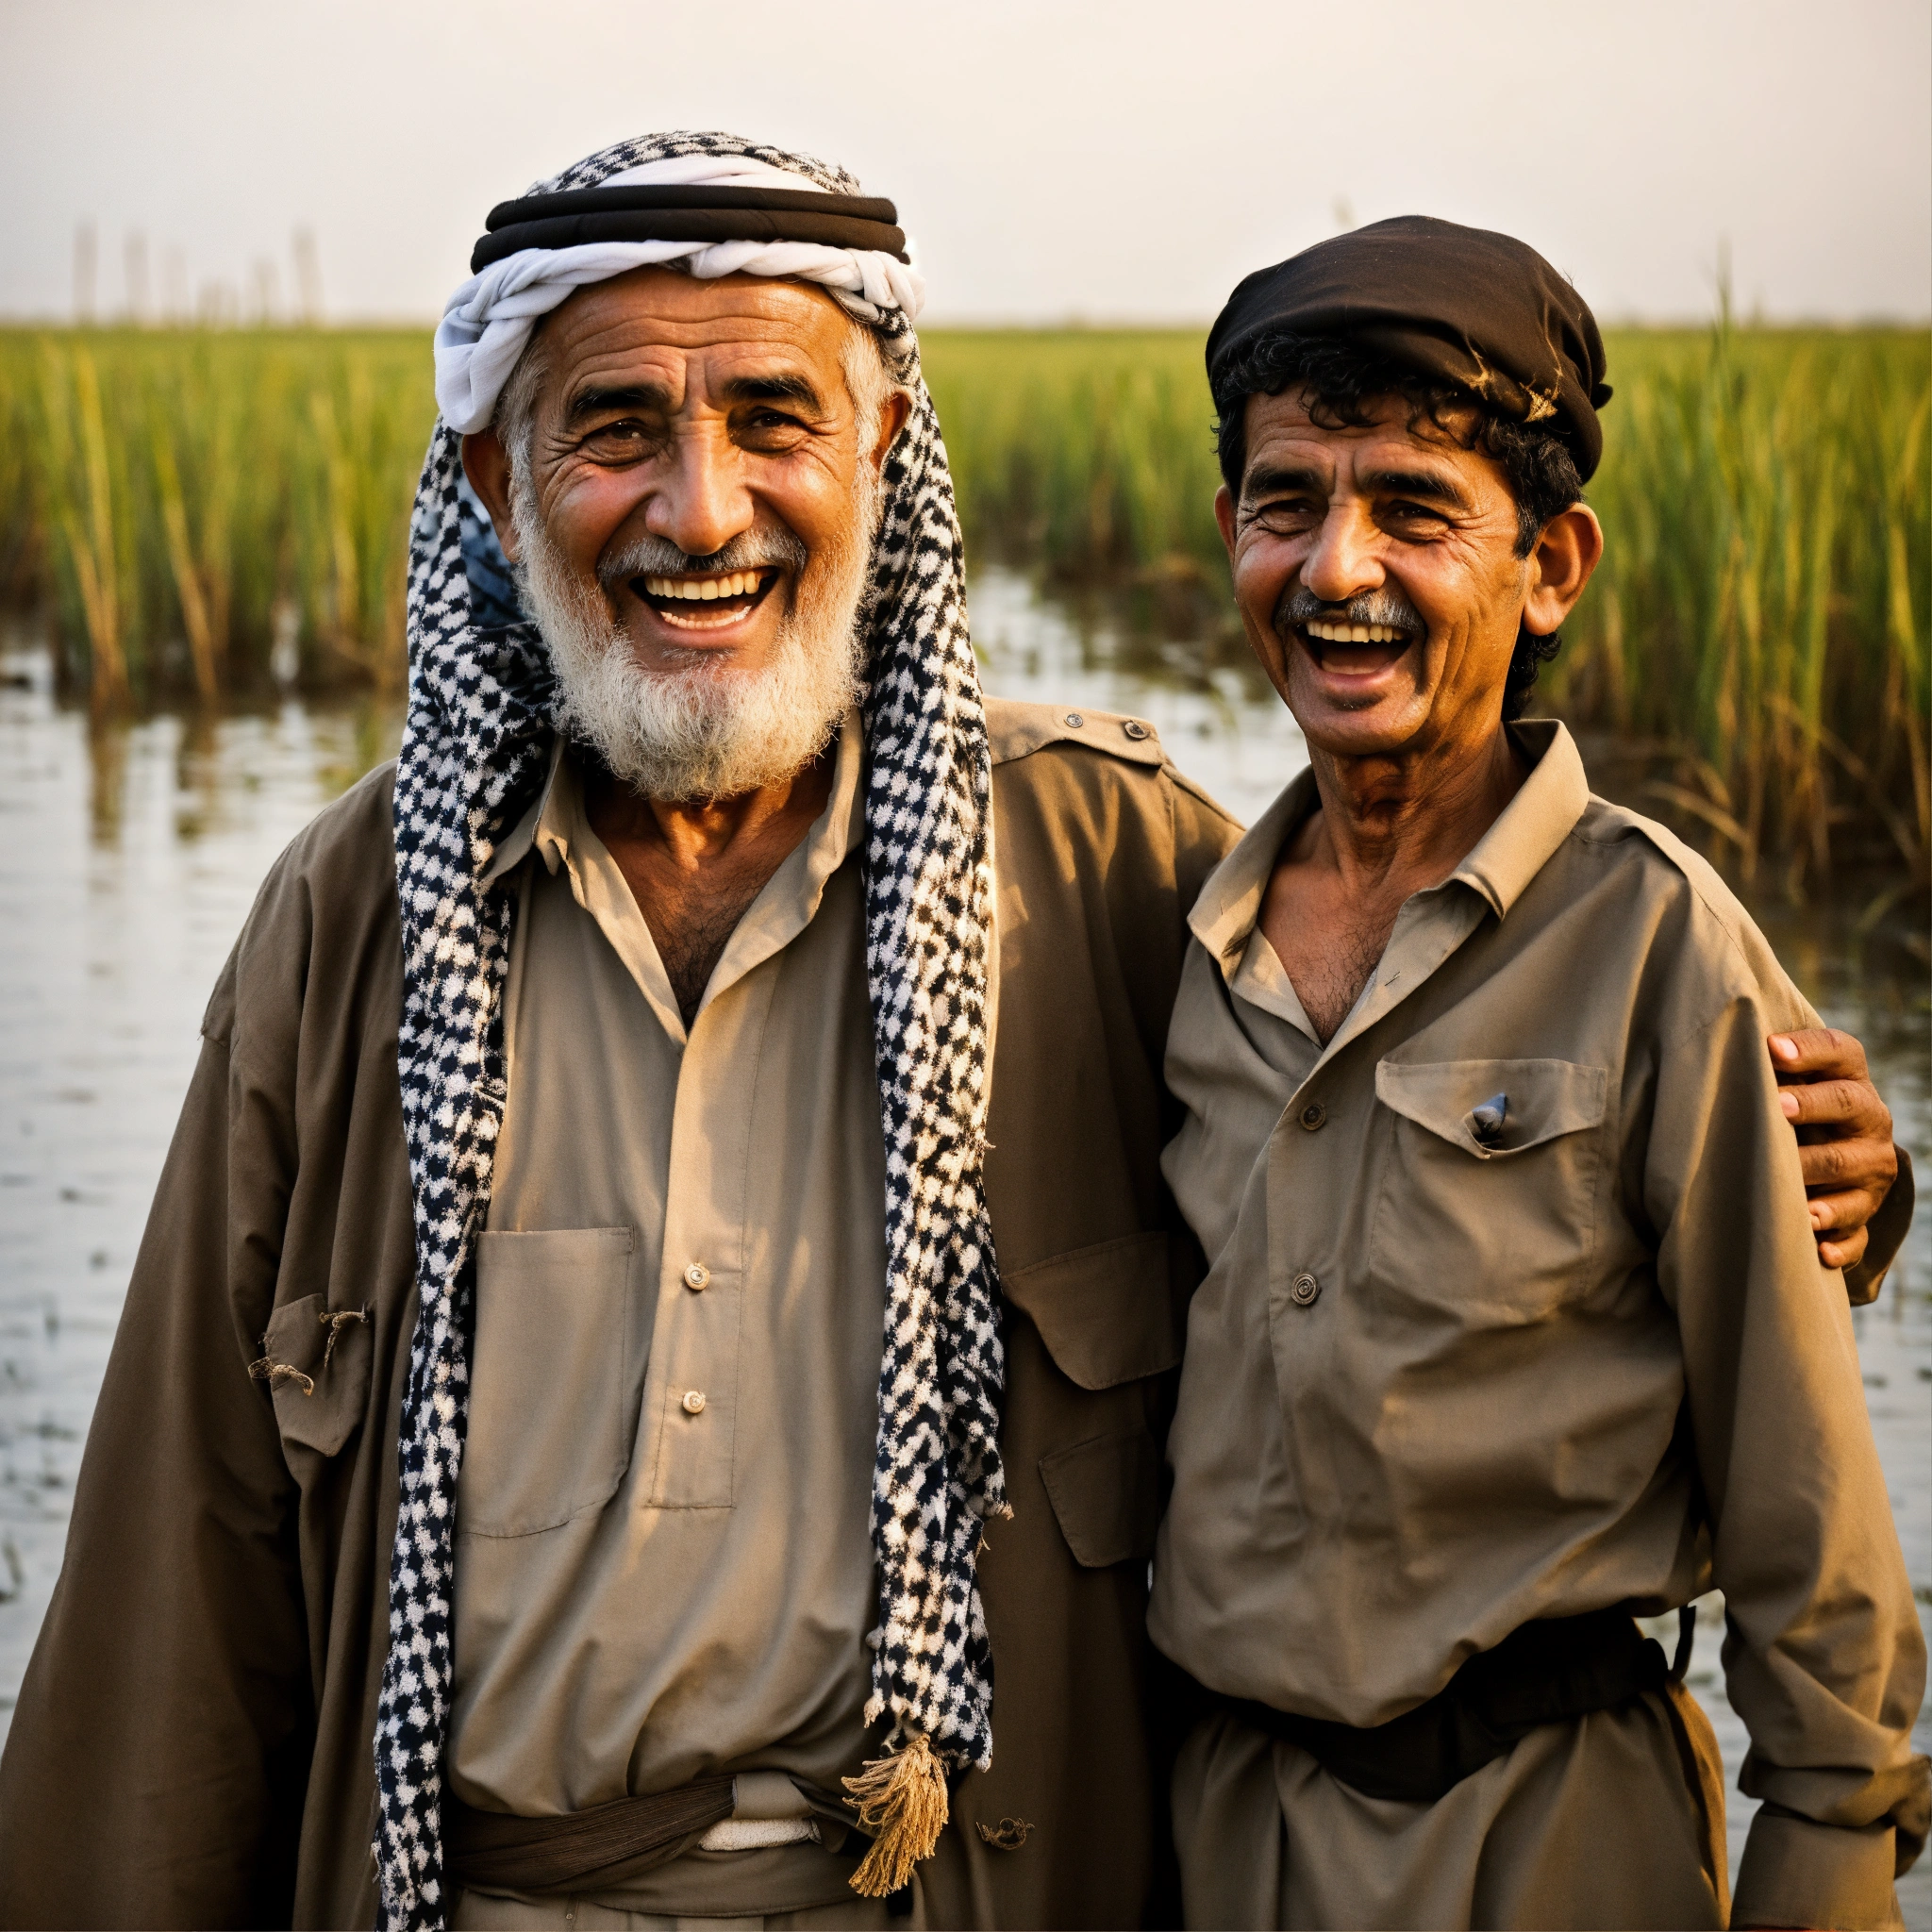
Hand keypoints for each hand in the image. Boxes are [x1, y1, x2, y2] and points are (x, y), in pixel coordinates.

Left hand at [1769, 1028, 1897, 1270]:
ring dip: (1820, 1174)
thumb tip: (1711, 1043)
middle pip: (1848, 1104)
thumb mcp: (1786, 1084)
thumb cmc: (1790, 1111)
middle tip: (1776, 1106)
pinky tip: (1818, 1248)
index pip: (1842, 1053)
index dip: (1810, 1049)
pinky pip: (1856, 1233)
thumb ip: (1764, 1065)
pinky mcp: (1862, 1215)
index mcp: (1850, 1081)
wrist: (1833, 1158)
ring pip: (1850, 1171)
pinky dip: (1840, 1243)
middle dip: (1813, 1105)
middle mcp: (1870, 1123)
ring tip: (1793, 1188)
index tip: (1771, 1048)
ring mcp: (1870, 1172)